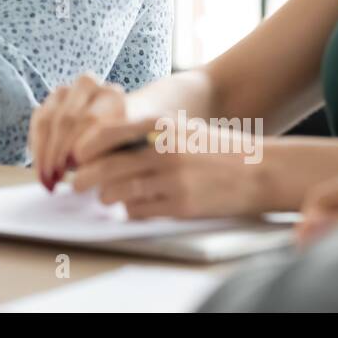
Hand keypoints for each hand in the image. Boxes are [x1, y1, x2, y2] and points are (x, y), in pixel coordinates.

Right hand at [29, 73, 141, 190]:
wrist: (114, 130)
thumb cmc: (119, 145)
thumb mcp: (123, 151)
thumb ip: (108, 156)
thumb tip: (82, 170)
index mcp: (112, 97)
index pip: (91, 120)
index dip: (79, 144)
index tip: (72, 167)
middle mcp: (88, 86)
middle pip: (67, 119)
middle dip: (58, 151)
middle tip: (55, 177)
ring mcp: (65, 91)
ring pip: (48, 120)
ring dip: (44, 152)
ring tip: (46, 177)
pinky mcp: (49, 101)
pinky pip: (37, 123)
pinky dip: (37, 148)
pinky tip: (41, 168)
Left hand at [70, 118, 271, 218]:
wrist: (261, 170)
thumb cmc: (215, 150)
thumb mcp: (180, 130)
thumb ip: (146, 135)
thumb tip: (105, 147)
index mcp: (162, 126)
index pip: (108, 133)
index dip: (86, 147)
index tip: (76, 155)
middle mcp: (165, 150)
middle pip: (108, 167)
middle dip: (85, 178)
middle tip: (76, 184)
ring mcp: (174, 179)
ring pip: (119, 192)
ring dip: (106, 196)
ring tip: (104, 196)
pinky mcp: (182, 205)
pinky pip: (140, 211)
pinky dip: (130, 210)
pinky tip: (133, 206)